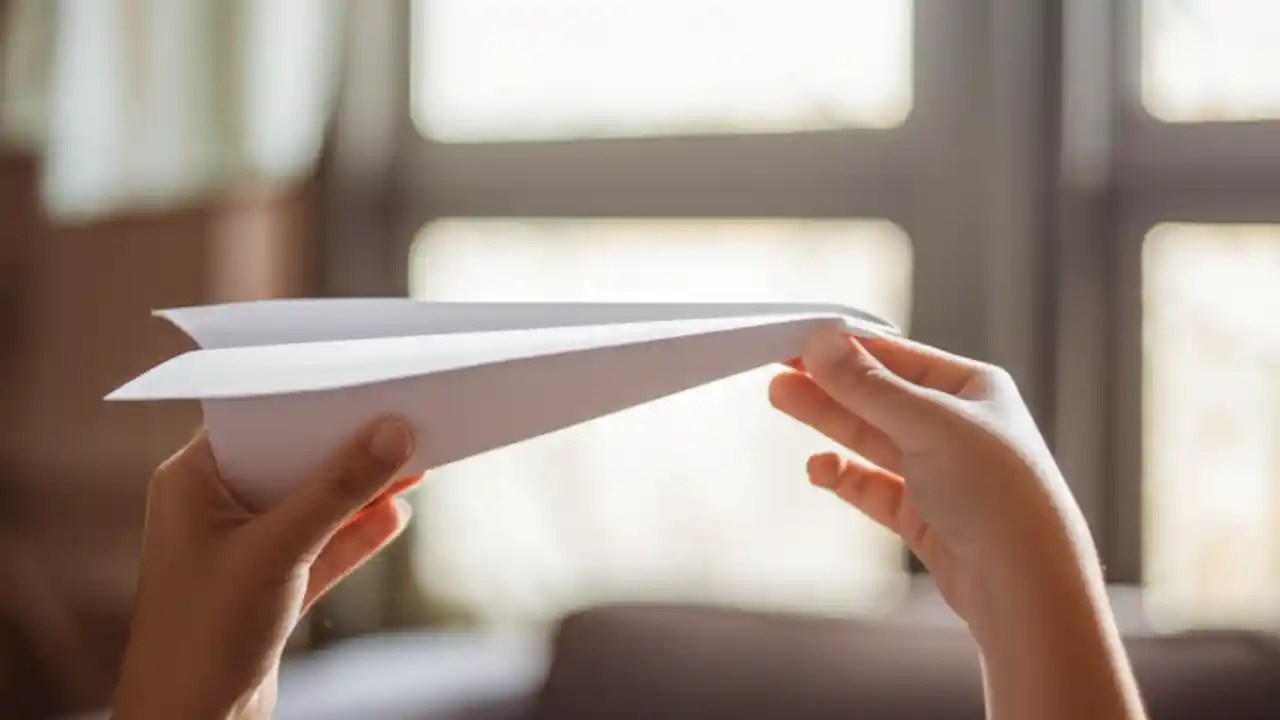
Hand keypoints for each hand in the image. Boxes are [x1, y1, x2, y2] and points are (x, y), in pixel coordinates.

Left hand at [114, 418, 417, 719]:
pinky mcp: (271, 587)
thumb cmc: (202, 635)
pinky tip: (397, 515)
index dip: (311, 401)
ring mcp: (244, 549)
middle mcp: (214, 508)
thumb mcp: (277, 550)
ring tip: (416, 462)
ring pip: (314, 505)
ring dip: (361, 490)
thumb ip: (337, 491)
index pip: (257, 421)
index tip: (365, 384)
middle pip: (293, 460)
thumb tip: (393, 435)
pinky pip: (323, 548)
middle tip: (404, 421)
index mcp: (192, 482)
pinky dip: (358, 534)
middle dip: (348, 446)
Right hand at [769, 327, 1144, 719]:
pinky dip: (844, 476)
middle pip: (879, 396)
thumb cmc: (996, 492)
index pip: (898, 356)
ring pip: (872, 438)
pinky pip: (874, 487)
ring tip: (781, 397)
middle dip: (828, 382)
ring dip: (828, 420)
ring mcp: (941, 472)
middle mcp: (959, 426)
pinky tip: (819, 468)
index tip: (797, 337)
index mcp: (974, 388)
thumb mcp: (928, 424)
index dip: (846, 347)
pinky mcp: (925, 516)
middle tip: (776, 365)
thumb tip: (821, 341)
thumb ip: (867, 385)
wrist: (1026, 585)